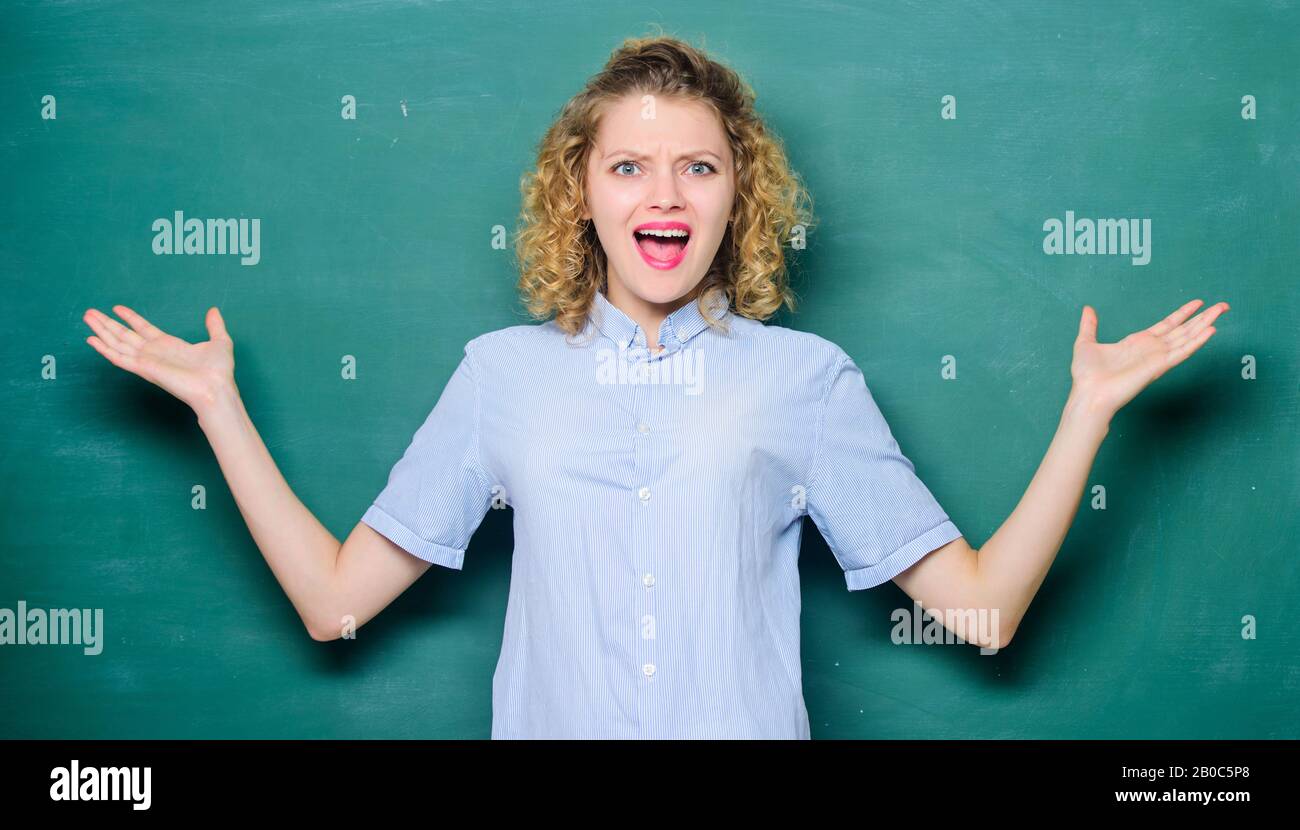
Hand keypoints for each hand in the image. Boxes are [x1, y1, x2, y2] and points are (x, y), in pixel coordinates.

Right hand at [83, 305, 236, 414]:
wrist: (217, 387)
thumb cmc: (219, 371)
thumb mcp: (220, 341)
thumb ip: (214, 325)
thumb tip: (213, 310)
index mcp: (169, 345)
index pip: (143, 328)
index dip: (130, 318)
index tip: (117, 308)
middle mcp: (154, 353)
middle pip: (124, 335)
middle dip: (107, 323)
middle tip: (90, 312)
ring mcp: (147, 361)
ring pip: (118, 343)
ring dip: (101, 331)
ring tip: (87, 318)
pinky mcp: (143, 369)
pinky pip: (119, 358)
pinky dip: (104, 349)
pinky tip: (92, 340)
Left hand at [1068, 299, 1228, 418]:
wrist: (1088, 394)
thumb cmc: (1087, 375)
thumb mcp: (1085, 343)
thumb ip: (1090, 325)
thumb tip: (1088, 309)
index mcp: (1137, 342)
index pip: (1167, 325)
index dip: (1183, 313)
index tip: (1198, 303)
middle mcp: (1151, 349)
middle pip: (1183, 329)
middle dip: (1203, 317)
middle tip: (1222, 305)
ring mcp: (1157, 358)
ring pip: (1187, 337)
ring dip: (1205, 324)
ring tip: (1221, 311)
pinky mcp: (1159, 367)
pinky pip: (1182, 352)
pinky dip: (1197, 342)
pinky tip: (1211, 331)